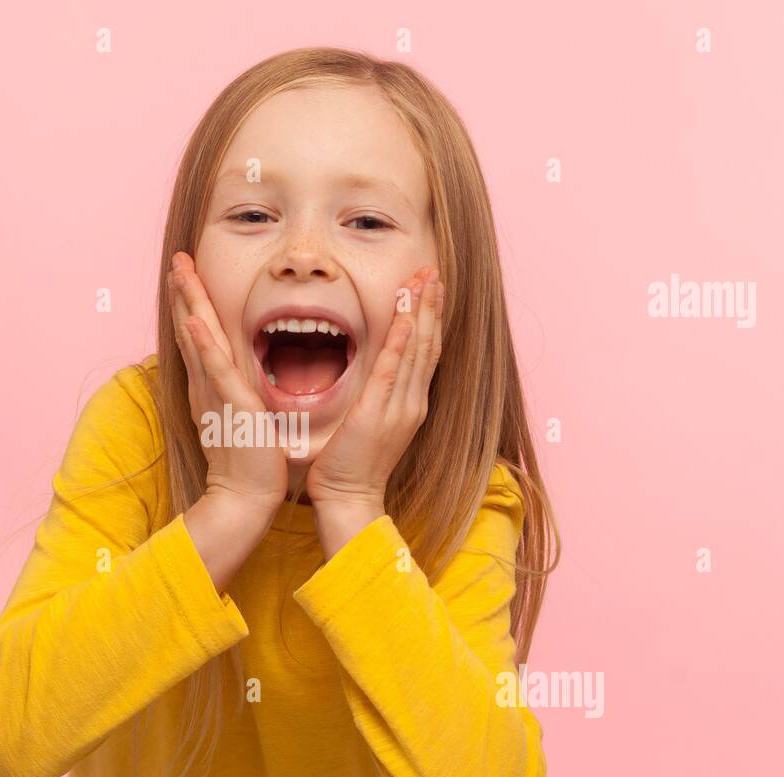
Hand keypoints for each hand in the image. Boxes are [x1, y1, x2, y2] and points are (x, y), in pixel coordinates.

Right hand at [169, 251, 287, 514]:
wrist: (247, 497)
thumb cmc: (251, 464)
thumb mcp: (243, 420)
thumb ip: (239, 398)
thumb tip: (243, 384)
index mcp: (211, 388)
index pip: (199, 338)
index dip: (192, 304)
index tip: (188, 274)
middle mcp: (206, 385)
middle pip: (191, 328)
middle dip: (185, 292)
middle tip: (178, 258)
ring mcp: (215, 393)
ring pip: (197, 338)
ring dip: (189, 302)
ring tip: (181, 271)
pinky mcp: (230, 405)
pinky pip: (214, 368)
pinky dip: (203, 343)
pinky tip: (193, 320)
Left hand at [306, 266, 444, 512]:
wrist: (349, 499)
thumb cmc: (351, 466)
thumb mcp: (370, 426)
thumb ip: (376, 399)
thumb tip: (374, 377)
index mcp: (410, 405)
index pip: (425, 353)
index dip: (429, 318)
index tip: (430, 288)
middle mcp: (412, 402)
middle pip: (428, 344)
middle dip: (431, 305)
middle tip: (433, 271)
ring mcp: (399, 408)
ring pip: (417, 351)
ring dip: (420, 313)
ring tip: (424, 281)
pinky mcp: (377, 413)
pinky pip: (393, 371)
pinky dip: (401, 343)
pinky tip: (406, 318)